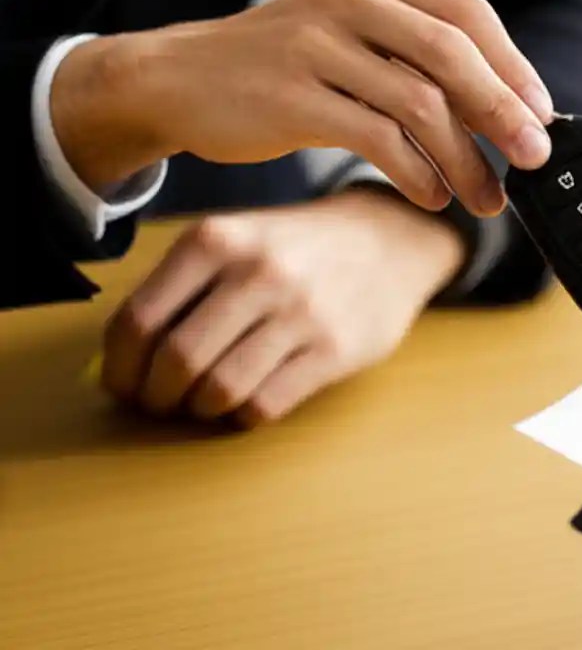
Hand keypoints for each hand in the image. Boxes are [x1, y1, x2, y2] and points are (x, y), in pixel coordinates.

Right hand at [51, 0, 553, 215]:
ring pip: (419, 104)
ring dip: (465, 160)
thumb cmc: (291, 64)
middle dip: (503, 114)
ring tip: (486, 198)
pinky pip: (376, 139)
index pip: (468, 14)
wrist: (183, 78)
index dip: (515, 68)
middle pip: (452, 56)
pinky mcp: (291, 95)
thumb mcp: (361, 37)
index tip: (544, 116)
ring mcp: (315, 42)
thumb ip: (427, 61)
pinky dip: (417, 174)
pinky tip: (432, 196)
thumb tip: (515, 113)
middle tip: (534, 159)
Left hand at [99, 188, 463, 425]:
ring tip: (206, 401)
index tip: (123, 385)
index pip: (138, 321)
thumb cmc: (299, 248)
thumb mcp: (237, 239)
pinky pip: (266, 405)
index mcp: (217, 240)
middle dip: (157, 396)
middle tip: (161, 402)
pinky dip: (244, 414)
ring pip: (219, 389)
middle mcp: (257, 272)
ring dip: (201, 409)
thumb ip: (182, 286)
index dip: (120, 368)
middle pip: (176, 361)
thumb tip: (125, 361)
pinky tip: (249, 400)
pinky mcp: (337, 349)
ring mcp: (301, 312)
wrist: (391, 238)